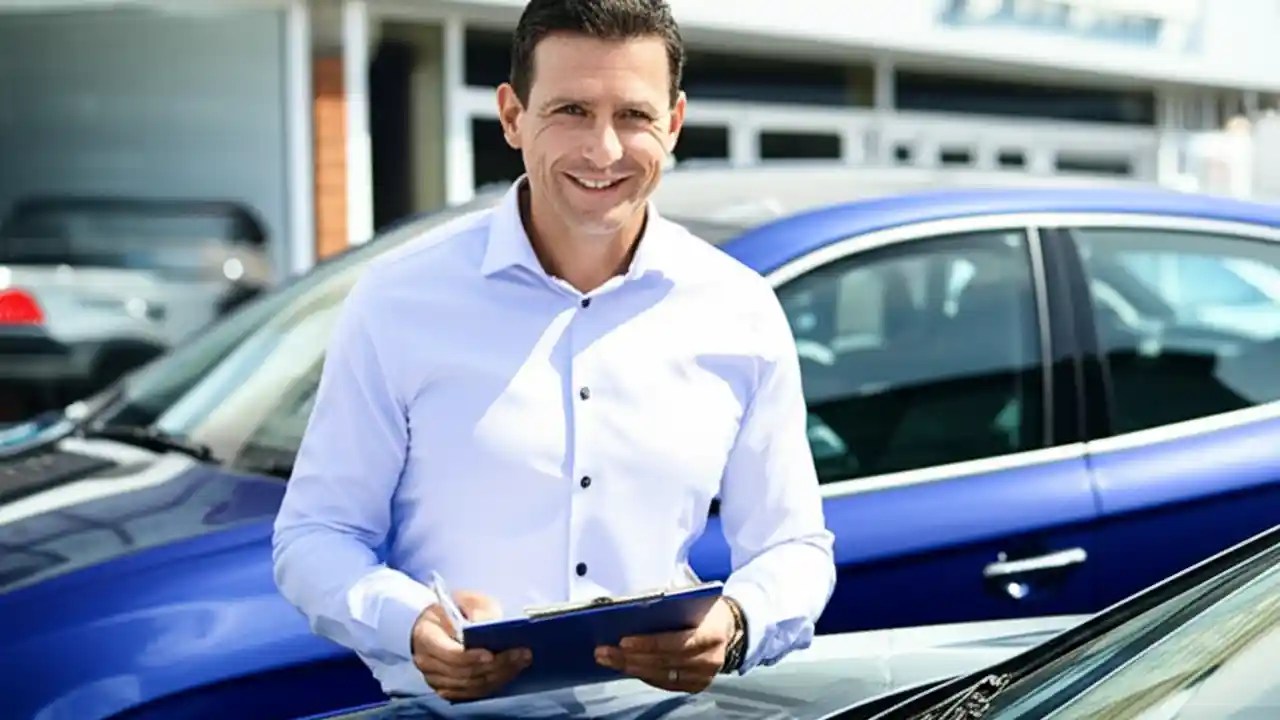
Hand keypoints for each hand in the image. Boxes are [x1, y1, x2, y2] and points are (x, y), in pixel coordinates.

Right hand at [410, 591, 530, 701]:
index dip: (470, 656)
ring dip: (498, 676)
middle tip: (521, 655)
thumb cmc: (456, 609)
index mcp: (425, 635)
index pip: (447, 652)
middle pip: (463, 672)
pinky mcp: (448, 688)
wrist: (442, 622)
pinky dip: (492, 685)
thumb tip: (486, 625)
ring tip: (521, 662)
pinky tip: (510, 673)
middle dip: (494, 665)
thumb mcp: (467, 600)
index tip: (491, 654)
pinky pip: (471, 693)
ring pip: (470, 685)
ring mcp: (436, 679)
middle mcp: (427, 661)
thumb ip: (477, 610)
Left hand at [594, 597, 735, 692]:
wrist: (732, 629)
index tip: (624, 641)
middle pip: (664, 661)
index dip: (649, 644)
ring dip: (631, 668)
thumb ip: (675, 603)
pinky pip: (666, 683)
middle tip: (604, 651)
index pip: (677, 643)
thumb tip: (637, 605)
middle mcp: (710, 659)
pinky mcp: (697, 685)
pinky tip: (627, 667)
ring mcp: (704, 676)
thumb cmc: (708, 609)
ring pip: (661, 675)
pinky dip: (645, 675)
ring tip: (608, 659)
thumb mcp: (697, 599)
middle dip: (630, 657)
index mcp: (712, 634)